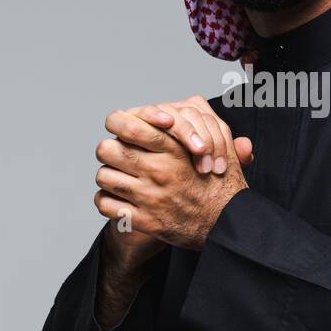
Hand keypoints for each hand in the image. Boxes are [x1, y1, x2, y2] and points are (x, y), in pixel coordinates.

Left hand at [93, 101, 249, 249]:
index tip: (121, 128)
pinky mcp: (143, 220)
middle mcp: (158, 170)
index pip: (128, 125)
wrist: (227, 225)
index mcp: (173, 149)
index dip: (118, 123)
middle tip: (117, 155)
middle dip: (109, 150)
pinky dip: (108, 202)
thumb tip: (187, 105)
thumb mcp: (218, 149)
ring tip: (119, 178)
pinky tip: (119, 200)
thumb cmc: (221, 186)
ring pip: (103, 176)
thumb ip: (201, 126)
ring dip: (109, 176)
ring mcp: (149, 196)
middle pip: (107, 149)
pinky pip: (106, 204)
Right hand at [132, 96, 254, 174]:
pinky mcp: (128, 119)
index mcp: (194, 119)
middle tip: (207, 166)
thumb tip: (247, 148)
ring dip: (185, 129)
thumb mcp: (206, 170)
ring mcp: (151, 115)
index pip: (212, 121)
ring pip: (172, 111)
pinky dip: (154, 114)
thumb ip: (230, 157)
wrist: (147, 187)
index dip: (219, 143)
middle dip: (206, 139)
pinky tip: (166, 123)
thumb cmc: (178, 178)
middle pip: (194, 114)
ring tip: (196, 150)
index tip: (219, 169)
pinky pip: (141, 111)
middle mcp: (174, 112)